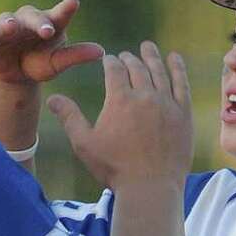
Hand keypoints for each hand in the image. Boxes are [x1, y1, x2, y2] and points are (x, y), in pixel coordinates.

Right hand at [0, 0, 103, 87]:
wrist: (17, 76)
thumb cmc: (41, 63)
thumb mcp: (58, 63)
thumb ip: (76, 56)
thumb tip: (102, 52)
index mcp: (49, 25)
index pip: (59, 15)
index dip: (65, 9)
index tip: (74, 1)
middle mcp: (28, 20)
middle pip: (33, 17)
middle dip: (38, 22)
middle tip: (46, 29)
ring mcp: (7, 26)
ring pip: (8, 21)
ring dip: (9, 24)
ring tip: (10, 27)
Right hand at [46, 43, 191, 189]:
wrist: (150, 188)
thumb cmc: (114, 169)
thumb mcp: (85, 144)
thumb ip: (69, 117)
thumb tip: (52, 98)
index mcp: (120, 99)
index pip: (114, 69)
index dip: (110, 62)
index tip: (109, 60)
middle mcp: (145, 96)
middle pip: (136, 67)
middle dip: (129, 58)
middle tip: (126, 56)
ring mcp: (167, 104)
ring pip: (159, 71)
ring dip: (152, 56)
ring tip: (147, 47)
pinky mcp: (184, 114)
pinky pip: (182, 84)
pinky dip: (177, 68)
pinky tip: (174, 58)